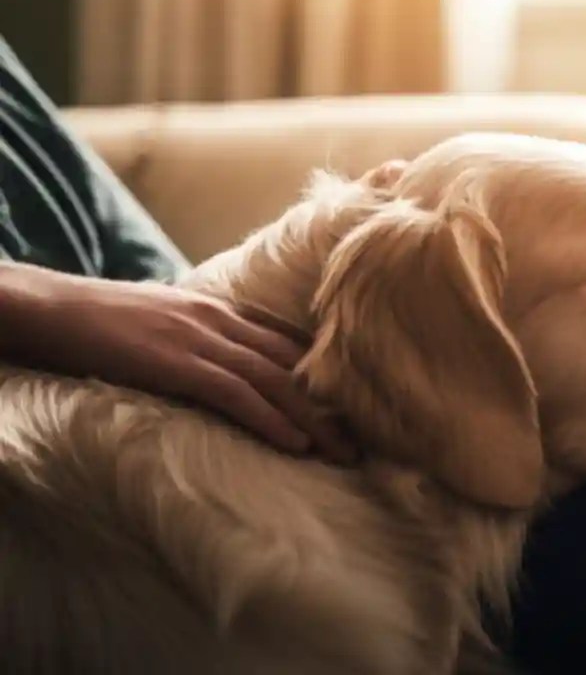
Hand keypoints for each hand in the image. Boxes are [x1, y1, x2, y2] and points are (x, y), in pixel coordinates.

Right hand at [0, 263, 356, 464]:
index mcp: (220, 310)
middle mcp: (221, 320)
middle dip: (331, 404)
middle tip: (364, 440)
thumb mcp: (165, 324)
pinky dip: (271, 419)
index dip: (322, 376)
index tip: (352, 407)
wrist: (49, 307)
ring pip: (275, 380)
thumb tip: (221, 367)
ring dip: (315, 419)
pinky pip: (236, 393)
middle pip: (293, 364)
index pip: (287, 342)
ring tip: (343, 452)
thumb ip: (199, 340)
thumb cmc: (102, 321)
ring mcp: (200, 339)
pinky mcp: (177, 363)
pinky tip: (297, 443)